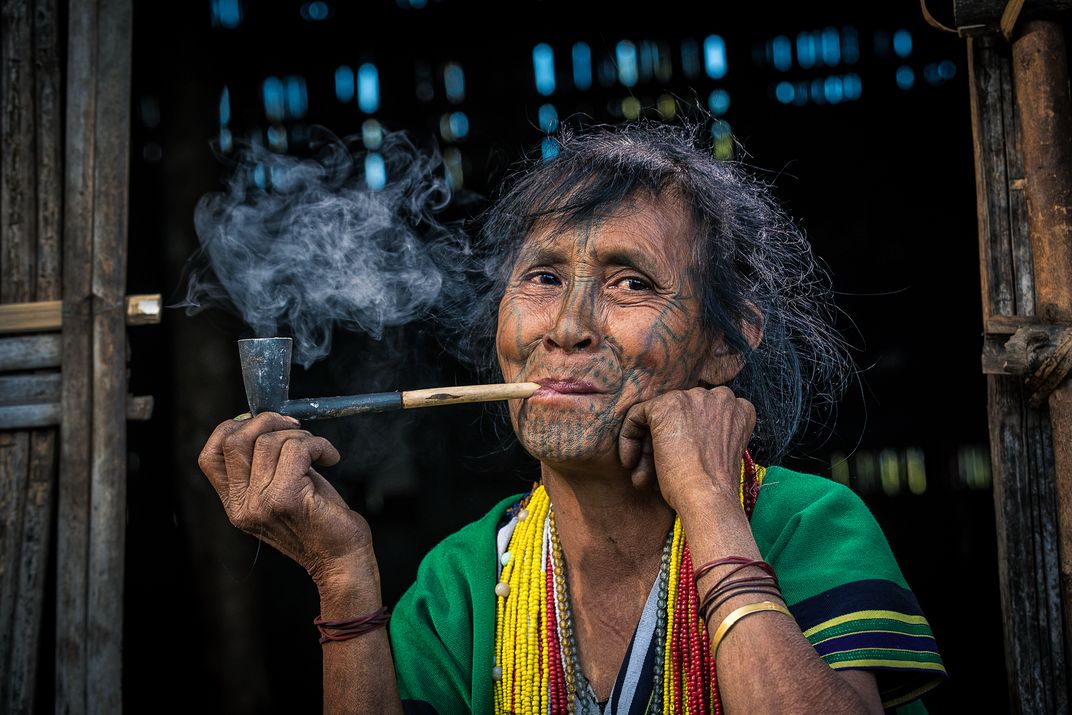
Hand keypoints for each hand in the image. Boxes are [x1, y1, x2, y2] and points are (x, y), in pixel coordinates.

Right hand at [198, 412, 370, 587]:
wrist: (342, 558)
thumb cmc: (319, 519)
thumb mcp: (281, 490)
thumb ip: (266, 463)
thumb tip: (266, 421)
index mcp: (235, 504)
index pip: (210, 455)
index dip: (234, 428)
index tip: (266, 424)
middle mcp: (241, 506)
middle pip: (235, 440)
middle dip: (268, 421)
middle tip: (296, 428)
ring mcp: (261, 504)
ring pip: (269, 441)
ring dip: (300, 436)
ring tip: (318, 451)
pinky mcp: (286, 499)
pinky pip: (298, 449)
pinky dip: (319, 444)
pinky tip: (330, 457)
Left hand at [617, 386, 755, 514]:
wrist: (708, 498)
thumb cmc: (713, 489)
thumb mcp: (720, 453)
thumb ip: (708, 433)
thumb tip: (681, 434)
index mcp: (739, 409)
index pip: (703, 414)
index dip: (688, 439)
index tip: (681, 463)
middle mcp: (720, 397)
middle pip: (681, 414)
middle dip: (666, 442)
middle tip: (656, 472)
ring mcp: (693, 398)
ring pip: (660, 415)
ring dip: (648, 445)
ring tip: (642, 474)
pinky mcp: (666, 405)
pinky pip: (637, 415)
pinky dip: (629, 438)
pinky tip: (631, 463)